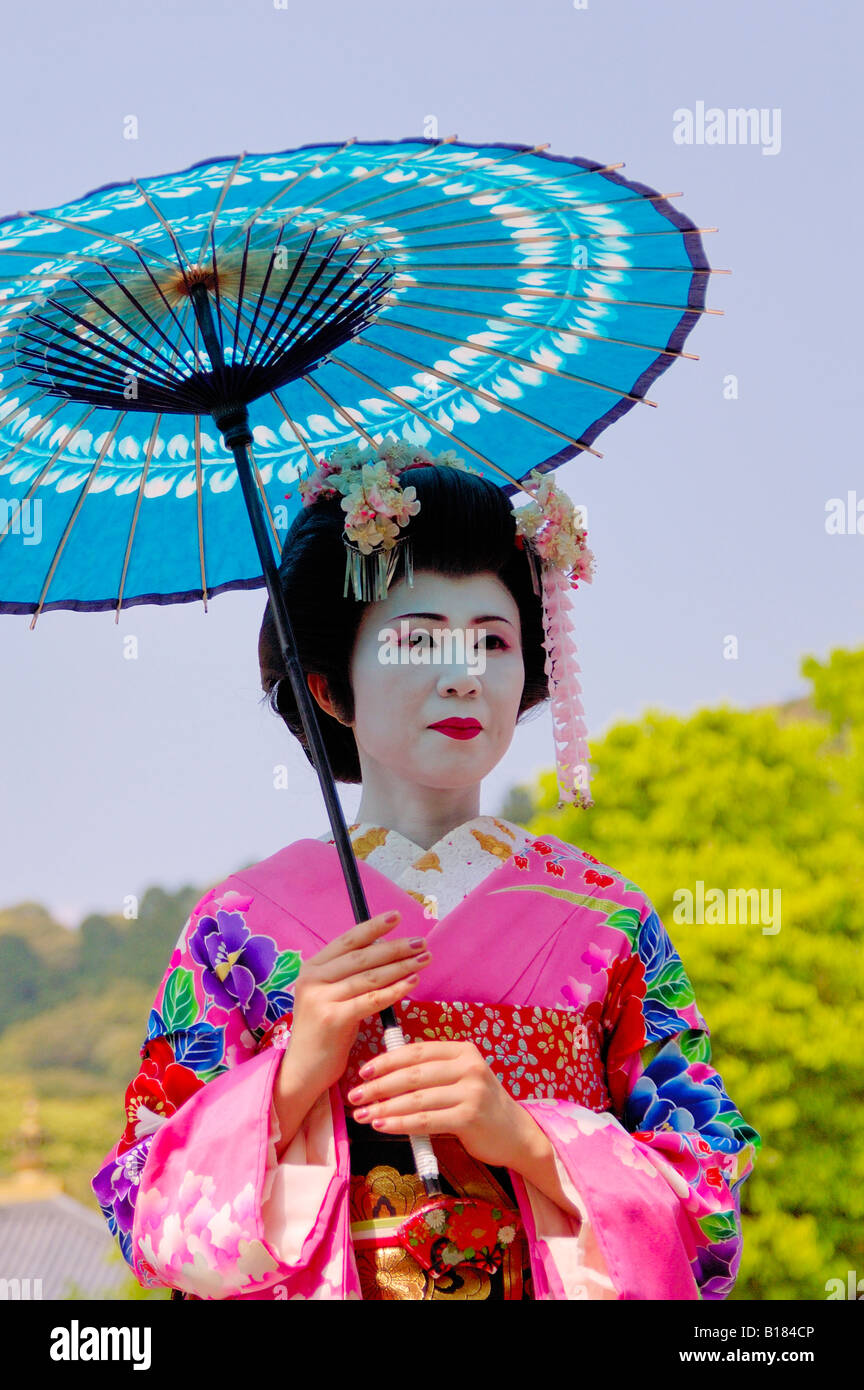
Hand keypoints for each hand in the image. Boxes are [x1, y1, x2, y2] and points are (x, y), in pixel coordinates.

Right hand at [277, 910, 430, 1106]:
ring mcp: (321, 998)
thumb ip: (349, 975)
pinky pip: (371, 999)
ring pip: (369, 977)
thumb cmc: (326, 1032)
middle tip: (421, 942)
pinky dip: (395, 989)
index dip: (372, 927)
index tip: (396, 917)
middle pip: (362, 956)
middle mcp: (313, 979)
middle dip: (395, 947)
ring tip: (424, 959)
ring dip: (401, 966)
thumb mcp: (331, 996)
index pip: (347, 941)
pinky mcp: (333, 1019)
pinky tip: (413, 982)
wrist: (304, 1069)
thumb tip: (386, 949)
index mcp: (312, 968)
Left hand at [345, 1039, 542, 1171]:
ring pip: (416, 1098)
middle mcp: (469, 1066)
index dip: (386, 1061)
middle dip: (379, 1086)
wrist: (516, 1135)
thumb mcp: (461, 1079)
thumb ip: (432, 1072)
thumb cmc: (480, 1107)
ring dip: (384, 1107)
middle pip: (413, 1074)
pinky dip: (400, 1123)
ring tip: (362, 1115)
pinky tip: (382, 1125)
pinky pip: (425, 1120)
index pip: (416, 1052)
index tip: (363, 1072)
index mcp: (462, 1051)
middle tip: (355, 1096)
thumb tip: (385, 1073)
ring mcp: (471, 1091)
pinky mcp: (469, 1117)